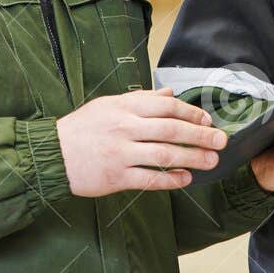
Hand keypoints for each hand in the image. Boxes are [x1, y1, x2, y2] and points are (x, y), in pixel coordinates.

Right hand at [57, 87, 226, 195]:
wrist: (52, 153)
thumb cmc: (82, 128)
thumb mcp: (109, 105)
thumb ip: (141, 99)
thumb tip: (169, 93)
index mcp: (124, 108)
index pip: (166, 106)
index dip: (191, 112)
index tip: (207, 119)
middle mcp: (125, 129)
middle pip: (171, 130)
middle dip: (201, 135)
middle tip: (221, 140)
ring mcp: (121, 154)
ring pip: (164, 155)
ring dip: (192, 157)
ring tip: (211, 160)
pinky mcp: (116, 177)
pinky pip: (149, 179)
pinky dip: (170, 179)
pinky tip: (185, 178)